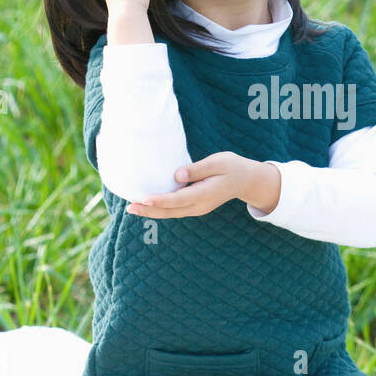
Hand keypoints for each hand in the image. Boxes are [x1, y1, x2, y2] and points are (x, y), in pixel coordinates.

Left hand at [125, 153, 254, 218]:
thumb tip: (177, 175)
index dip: (161, 200)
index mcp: (205, 194)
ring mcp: (197, 208)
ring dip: (152, 212)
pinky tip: (147, 206)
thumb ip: (198, 169)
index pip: (179, 199)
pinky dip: (160, 209)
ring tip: (132, 208)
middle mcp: (199, 205)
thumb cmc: (232, 167)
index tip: (145, 199)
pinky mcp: (194, 206)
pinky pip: (174, 210)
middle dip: (149, 210)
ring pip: (171, 213)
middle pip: (171, 211)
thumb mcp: (218, 162)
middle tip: (129, 208)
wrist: (245, 180)